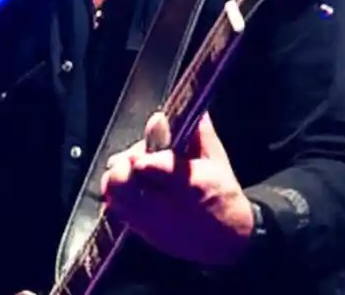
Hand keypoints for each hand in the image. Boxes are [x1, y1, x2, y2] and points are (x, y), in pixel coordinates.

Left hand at [99, 111, 253, 265]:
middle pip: (126, 183)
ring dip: (116, 179)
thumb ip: (199, 132)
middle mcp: (168, 204)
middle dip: (123, 165)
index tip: (139, 151)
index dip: (142, 157)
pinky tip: (126, 187)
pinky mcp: (145, 232)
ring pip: (117, 197)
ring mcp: (153, 221)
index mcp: (191, 182)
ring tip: (126, 170)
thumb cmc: (223, 193)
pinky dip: (116, 196)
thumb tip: (192, 106)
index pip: (156, 168)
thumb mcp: (217, 159)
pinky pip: (118, 212)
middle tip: (131, 157)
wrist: (228, 238)